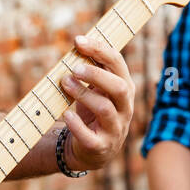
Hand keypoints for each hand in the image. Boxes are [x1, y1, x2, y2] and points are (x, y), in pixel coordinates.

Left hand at [60, 33, 134, 171]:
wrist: (91, 149)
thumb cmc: (92, 111)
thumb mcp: (95, 89)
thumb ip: (91, 69)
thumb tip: (78, 42)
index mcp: (124, 88)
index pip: (118, 64)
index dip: (99, 50)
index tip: (78, 40)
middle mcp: (124, 108)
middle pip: (119, 87)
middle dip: (96, 74)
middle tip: (73, 68)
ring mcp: (115, 128)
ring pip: (104, 109)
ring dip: (83, 94)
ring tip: (65, 83)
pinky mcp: (101, 146)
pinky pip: (90, 136)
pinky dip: (76, 124)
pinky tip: (65, 114)